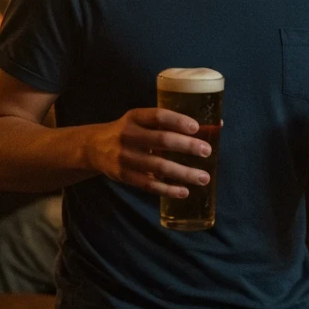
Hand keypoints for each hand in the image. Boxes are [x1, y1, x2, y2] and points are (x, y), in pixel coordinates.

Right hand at [86, 108, 215, 197]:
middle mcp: (128, 135)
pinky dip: (168, 189)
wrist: (94, 147)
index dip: (177, 121)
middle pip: (161, 141)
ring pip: (158, 166)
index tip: (196, 127)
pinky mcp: (124, 176)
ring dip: (183, 173)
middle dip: (186, 146)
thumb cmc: (130, 131)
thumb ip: (168, 123)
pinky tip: (184, 191)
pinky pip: (149, 185)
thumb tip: (215, 124)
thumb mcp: (140, 120)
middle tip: (206, 151)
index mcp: (134, 117)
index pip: (157, 116)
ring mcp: (125, 157)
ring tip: (204, 177)